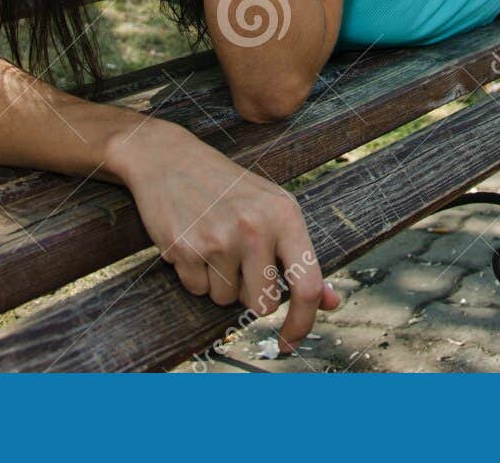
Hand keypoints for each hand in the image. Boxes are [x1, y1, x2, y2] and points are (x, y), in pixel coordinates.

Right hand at [109, 119, 341, 352]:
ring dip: (219, 282)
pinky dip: (194, 276)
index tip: (290, 340)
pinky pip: (197, 290)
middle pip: (263, 304)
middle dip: (249, 293)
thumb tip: (329, 302)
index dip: (303, 321)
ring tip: (212, 242)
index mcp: (285, 215)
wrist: (171, 159)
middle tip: (238, 259)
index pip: (306, 284)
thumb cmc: (227, 187)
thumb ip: (301, 257)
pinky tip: (193, 241)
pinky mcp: (186, 248)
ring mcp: (220, 238)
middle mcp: (256, 227)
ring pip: (226, 300)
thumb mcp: (272, 209)